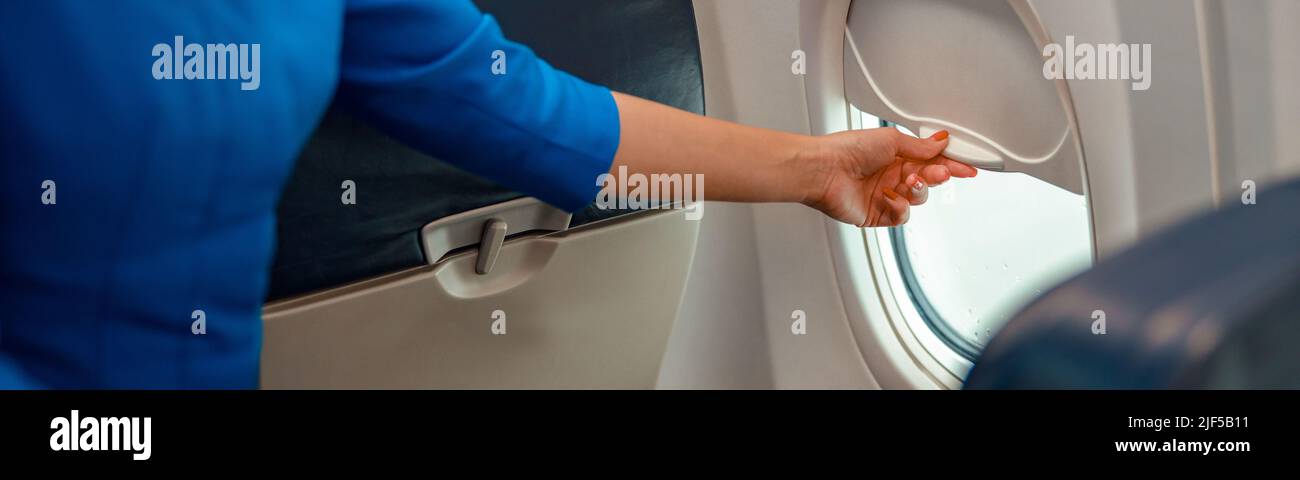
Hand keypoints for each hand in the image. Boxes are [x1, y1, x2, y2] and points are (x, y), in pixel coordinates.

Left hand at [803, 127, 977, 226]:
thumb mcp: (891, 140)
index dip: (951, 163)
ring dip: (919, 190)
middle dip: (938, 175)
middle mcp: (891, 174)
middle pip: (928, 179)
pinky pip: (901, 216)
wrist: (824, 170)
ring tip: (909, 182)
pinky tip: (888, 196)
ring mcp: (885, 195)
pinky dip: (899, 206)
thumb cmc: (848, 149)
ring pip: (918, 199)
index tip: (969, 167)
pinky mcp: (877, 214)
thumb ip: (920, 146)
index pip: (931, 160)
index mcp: (895, 155)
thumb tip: (942, 142)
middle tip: (941, 172)